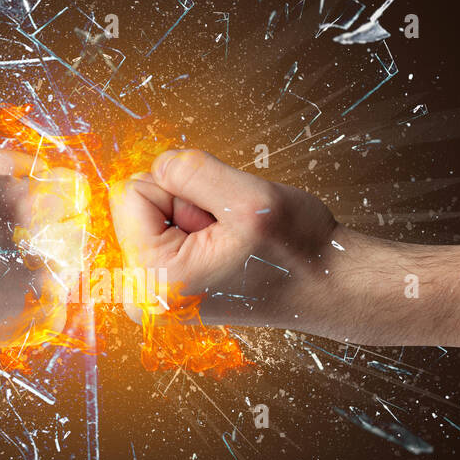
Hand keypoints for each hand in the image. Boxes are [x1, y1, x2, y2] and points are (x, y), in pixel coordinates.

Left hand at [110, 149, 459, 346]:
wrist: (328, 287)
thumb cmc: (297, 251)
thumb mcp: (248, 198)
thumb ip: (190, 171)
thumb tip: (156, 163)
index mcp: (153, 279)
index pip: (130, 192)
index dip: (181, 190)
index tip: (218, 219)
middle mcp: (143, 295)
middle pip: (138, 205)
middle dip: (185, 204)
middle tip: (228, 232)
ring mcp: (154, 294)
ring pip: (156, 215)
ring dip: (194, 217)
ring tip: (231, 242)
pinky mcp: (169, 288)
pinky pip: (167, 231)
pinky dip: (196, 231)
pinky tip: (226, 251)